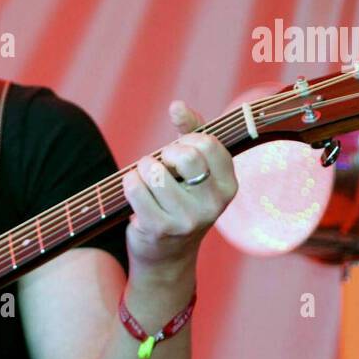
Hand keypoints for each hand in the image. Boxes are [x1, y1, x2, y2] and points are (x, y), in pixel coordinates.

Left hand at [120, 100, 238, 271]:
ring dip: (142, 169)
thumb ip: (191, 132)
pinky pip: (135, 188)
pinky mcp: (159, 228)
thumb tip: (177, 105)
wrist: (165, 254)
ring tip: (146, 180)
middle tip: (161, 166)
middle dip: (164, 154)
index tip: (180, 153)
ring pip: (154, 170)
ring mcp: (187, 219)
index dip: (186, 140)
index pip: (208, 143)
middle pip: (183, 155)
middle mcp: (213, 205)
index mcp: (229, 186)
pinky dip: (129, 183)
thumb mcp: (194, 169)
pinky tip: (134, 190)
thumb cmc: (179, 200)